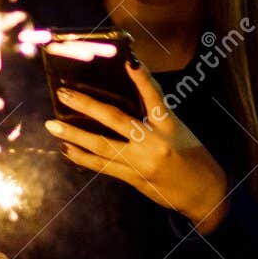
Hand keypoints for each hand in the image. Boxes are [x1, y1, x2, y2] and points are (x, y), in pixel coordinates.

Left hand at [44, 61, 228, 232]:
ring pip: (101, 146)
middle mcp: (153, 144)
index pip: (155, 98)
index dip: (143, 79)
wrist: (204, 196)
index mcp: (170, 128)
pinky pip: (102, 166)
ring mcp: (140, 163)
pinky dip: (82, 157)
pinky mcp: (132, 178)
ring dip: (74, 135)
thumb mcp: (181, 131)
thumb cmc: (195, 158)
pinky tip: (67, 149)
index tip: (129, 62)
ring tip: (52, 125)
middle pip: (116, 120)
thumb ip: (157, 115)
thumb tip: (132, 94)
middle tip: (64, 94)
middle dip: (87, 106)